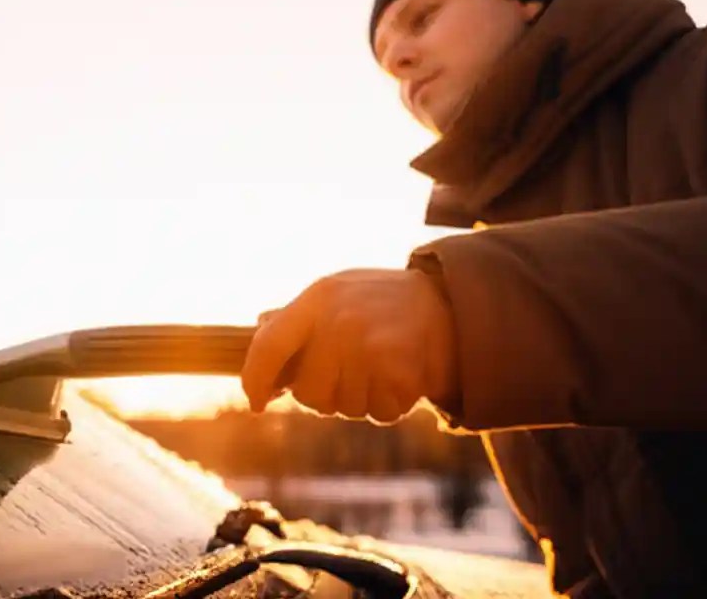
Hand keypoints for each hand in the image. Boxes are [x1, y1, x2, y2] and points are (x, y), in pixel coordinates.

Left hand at [241, 268, 456, 423]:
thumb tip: (259, 329)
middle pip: (307, 393)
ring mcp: (370, 346)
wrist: (452, 305)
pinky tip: (397, 380)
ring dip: (359, 400)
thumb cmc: (382, 303)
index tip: (256, 402)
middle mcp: (340, 321)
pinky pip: (378, 414)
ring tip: (378, 369)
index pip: (268, 346)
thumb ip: (298, 315)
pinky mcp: (400, 371)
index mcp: (318, 298)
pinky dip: (387, 406)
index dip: (254, 379)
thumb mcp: (337, 293)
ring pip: (343, 409)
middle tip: (348, 374)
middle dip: (324, 395)